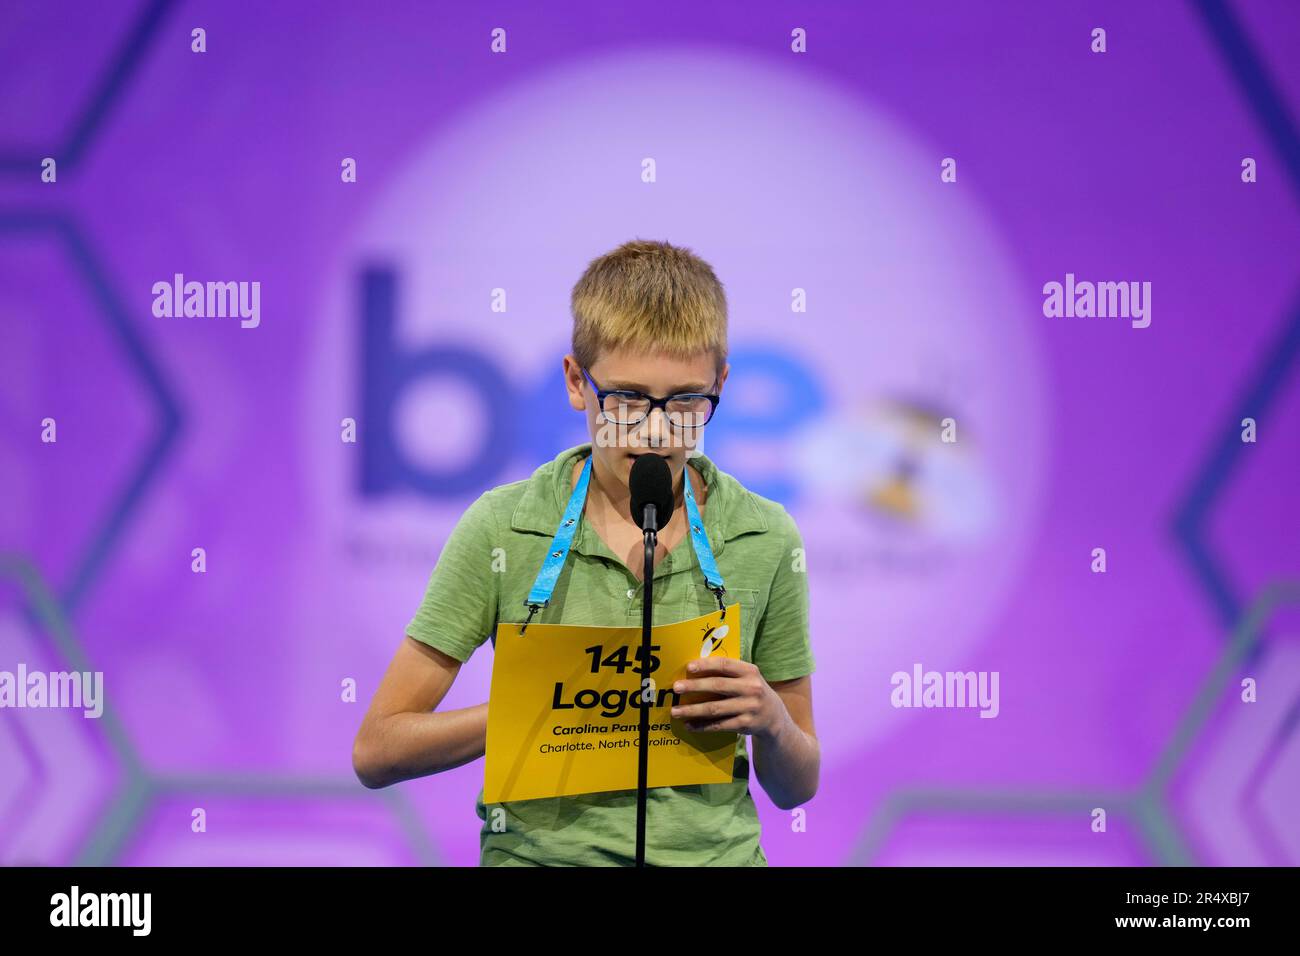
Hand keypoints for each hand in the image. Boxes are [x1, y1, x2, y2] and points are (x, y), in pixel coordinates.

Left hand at [669, 657, 786, 738]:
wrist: (774, 717)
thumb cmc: (752, 691)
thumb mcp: (748, 677)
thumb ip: (728, 672)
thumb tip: (694, 668)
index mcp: (750, 672)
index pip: (725, 665)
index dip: (706, 665)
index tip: (688, 667)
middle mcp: (751, 688)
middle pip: (717, 686)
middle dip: (694, 686)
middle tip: (676, 688)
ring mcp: (749, 707)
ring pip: (715, 709)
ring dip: (693, 710)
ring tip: (675, 711)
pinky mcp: (745, 724)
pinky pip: (719, 725)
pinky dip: (702, 726)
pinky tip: (690, 725)